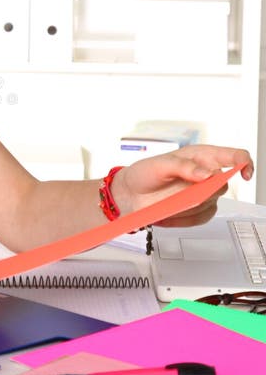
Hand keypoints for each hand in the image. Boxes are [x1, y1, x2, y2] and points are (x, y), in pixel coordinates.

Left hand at [112, 145, 252, 227]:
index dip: (243, 163)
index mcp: (200, 156)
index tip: (243, 172)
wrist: (130, 194)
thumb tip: (206, 173)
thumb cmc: (143, 174)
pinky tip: (169, 213)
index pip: (233, 156)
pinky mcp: (197, 210)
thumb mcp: (159, 164)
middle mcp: (205, 174)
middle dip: (203, 190)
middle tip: (180, 191)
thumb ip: (184, 166)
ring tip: (167, 201)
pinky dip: (185, 218)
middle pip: (222, 185)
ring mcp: (202, 193)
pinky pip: (201, 218)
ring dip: (189, 205)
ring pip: (211, 203)